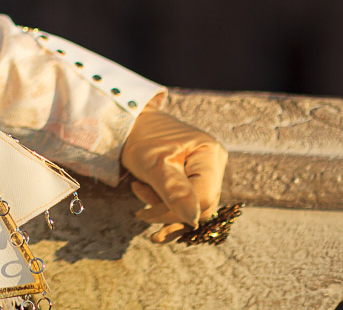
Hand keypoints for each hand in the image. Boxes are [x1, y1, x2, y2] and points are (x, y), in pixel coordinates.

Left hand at [120, 107, 227, 240]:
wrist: (127, 123)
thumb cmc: (138, 138)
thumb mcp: (152, 164)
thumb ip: (173, 191)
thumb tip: (192, 219)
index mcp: (210, 154)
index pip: (204, 197)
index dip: (177, 212)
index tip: (146, 213)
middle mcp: (214, 162)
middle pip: (200, 204)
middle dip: (167, 208)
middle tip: (139, 196)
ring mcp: (206, 170)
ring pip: (191, 205)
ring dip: (163, 205)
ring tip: (139, 187)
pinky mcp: (194, 176)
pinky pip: (186, 200)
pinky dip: (164, 203)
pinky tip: (145, 195)